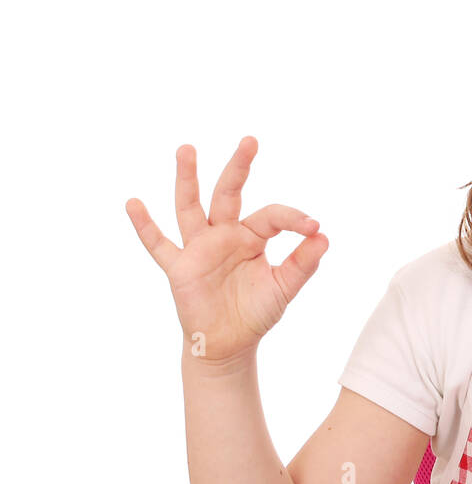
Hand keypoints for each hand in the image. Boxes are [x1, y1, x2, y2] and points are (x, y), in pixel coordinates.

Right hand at [125, 136, 326, 363]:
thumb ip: (304, 263)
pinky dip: (146, 226)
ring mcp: (199, 249)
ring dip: (188, 179)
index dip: (294, 218)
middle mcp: (224, 235)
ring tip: (187, 149)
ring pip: (190, 207)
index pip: (272, 216)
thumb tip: (325, 236)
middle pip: (229, 194)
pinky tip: (133, 203)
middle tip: (250, 140)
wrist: (230, 343)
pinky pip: (159, 245)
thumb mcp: (284, 287)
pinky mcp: (179, 268)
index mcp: (252, 237)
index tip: (313, 225)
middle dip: (239, 168)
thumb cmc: (256, 312)